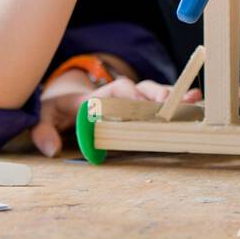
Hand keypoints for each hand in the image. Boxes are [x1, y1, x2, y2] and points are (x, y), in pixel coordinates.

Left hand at [31, 72, 201, 156]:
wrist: (66, 98)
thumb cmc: (57, 108)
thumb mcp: (44, 117)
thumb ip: (44, 131)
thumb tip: (52, 150)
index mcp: (95, 95)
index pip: (113, 91)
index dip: (126, 97)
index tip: (136, 104)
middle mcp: (117, 93)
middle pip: (139, 89)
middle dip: (154, 95)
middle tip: (166, 103)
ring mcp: (131, 96)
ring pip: (154, 92)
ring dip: (170, 96)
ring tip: (189, 99)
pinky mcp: (141, 103)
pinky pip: (161, 100)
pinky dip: (178, 99)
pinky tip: (195, 99)